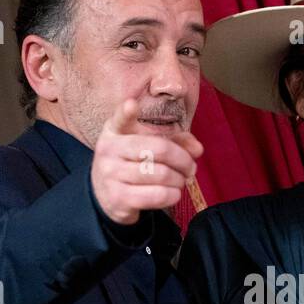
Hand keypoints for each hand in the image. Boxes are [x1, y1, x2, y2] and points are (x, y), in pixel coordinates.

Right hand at [90, 98, 202, 224]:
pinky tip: (173, 193)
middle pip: (159, 149)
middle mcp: (109, 151)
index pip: (120, 119)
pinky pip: (156, 195)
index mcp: (115, 131)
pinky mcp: (118, 199)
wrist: (106, 195)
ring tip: (180, 181)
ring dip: (179, 180)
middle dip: (183, 160)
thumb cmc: (132, 164)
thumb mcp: (148, 146)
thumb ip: (174, 141)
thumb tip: (197, 149)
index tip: (132, 105)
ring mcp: (111, 175)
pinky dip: (173, 195)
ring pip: (162, 174)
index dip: (126, 112)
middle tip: (190, 168)